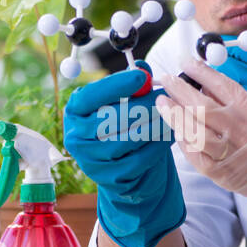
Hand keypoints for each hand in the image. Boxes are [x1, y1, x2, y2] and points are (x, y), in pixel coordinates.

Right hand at [62, 60, 184, 246]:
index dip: (115, 85)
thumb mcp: (121, 103)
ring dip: (153, 126)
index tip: (141, 77)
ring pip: (127, 140)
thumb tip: (142, 68)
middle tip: (165, 96)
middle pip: (110, 119)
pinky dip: (156, 146)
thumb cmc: (120, 126)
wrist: (122, 166)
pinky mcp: (108, 178)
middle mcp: (76, 136)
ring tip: (171, 115)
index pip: (90, 96)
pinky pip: (137, 159)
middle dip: (142, 106)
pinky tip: (169, 135)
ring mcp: (90, 160)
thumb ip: (130, 85)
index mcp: (74, 112)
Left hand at [156, 58, 246, 223]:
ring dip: (175, 115)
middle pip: (201, 107)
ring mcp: (232, 157)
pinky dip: (184, 142)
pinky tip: (177, 130)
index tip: (186, 62)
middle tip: (166, 78)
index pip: (222, 87)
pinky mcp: (225, 176)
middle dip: (179, 89)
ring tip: (163, 102)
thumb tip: (213, 88)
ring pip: (193, 131)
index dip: (201, 72)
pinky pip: (196, 157)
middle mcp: (243, 134)